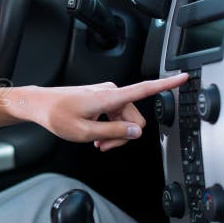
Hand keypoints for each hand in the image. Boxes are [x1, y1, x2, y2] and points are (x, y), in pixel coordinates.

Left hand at [30, 73, 187, 151]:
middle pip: (134, 119)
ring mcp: (106, 94)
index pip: (144, 89)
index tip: (184, 77)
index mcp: (109, 97)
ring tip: (95, 141)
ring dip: (113, 134)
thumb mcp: (84, 132)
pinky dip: (108, 127)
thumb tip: (137, 132)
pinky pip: (116, 115)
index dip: (166, 84)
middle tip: (102, 145)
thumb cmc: (56, 115)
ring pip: (125, 120)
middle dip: (122, 135)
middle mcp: (111, 91)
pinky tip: (95, 134)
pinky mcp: (102, 97)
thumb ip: (113, 133)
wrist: (39, 105)